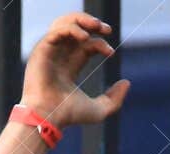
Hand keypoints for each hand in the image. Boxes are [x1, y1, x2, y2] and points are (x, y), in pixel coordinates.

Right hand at [22, 14, 129, 129]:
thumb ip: (115, 100)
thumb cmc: (69, 116)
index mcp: (69, 68)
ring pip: (65, 23)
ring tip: (96, 25)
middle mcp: (59, 57)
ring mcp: (50, 52)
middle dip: (93, 25)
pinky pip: (58, 29)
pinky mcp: (42, 49)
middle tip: (107, 29)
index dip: (100, 44)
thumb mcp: (99, 110)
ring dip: (83, 20)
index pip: (87, 45)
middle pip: (76, 29)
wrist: (48, 117)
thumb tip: (126, 82)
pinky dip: (73, 29)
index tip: (111, 53)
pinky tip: (85, 37)